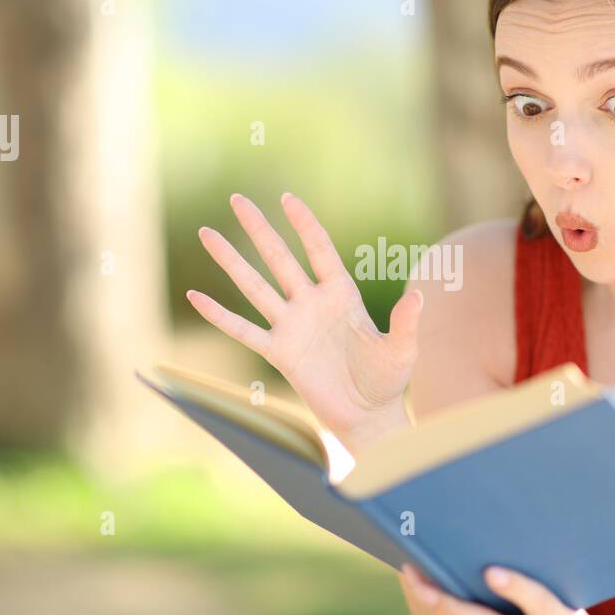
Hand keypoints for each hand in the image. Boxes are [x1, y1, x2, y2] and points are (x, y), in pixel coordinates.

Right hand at [187, 192, 422, 454]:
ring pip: (254, 286)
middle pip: (279, 258)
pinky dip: (219, 315)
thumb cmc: (387, 380)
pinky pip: (243, 330)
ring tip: (207, 232)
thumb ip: (406, 323)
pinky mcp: (279, 353)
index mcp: (342, 294)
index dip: (304, 224)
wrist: (366, 415)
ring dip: (231, 260)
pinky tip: (195, 296)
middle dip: (258, 229)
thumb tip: (419, 296)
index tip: (287, 198)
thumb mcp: (401, 351)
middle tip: (237, 199)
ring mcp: (292, 326)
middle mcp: (312, 303)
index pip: (319, 250)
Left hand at [402, 562, 614, 614]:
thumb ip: (543, 581)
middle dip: (453, 606)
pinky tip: (430, 595)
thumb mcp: (571, 603)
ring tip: (415, 578)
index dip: (517, 588)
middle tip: (422, 583)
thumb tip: (503, 539)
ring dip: (439, 608)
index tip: (491, 571)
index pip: (540, 606)